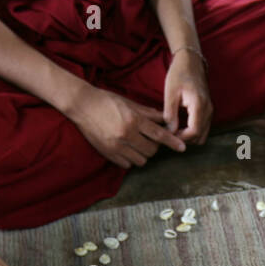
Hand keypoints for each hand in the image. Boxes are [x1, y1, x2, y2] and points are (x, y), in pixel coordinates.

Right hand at [69, 85, 185, 168]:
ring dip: (143, 154)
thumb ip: (148, 113)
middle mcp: (126, 135)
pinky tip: (127, 150)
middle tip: (150, 139)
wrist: (82, 105)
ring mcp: (117, 146)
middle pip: (151, 150)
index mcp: (133, 120)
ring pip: (141, 160)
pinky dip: (130, 159)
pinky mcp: (108, 153)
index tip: (182, 147)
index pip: (159, 135)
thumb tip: (164, 119)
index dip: (172, 142)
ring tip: (137, 144)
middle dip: (154, 147)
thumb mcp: (129, 103)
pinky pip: (127, 164)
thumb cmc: (106, 101)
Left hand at [163, 48, 211, 144]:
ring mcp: (210, 111)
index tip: (168, 134)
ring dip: (189, 137)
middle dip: (185, 139)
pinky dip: (193, 132)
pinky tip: (181, 126)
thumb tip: (170, 132)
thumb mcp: (170, 93)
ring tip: (175, 130)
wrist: (191, 61)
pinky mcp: (209, 111)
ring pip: (203, 135)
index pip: (194, 131)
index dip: (181, 137)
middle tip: (170, 133)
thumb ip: (170, 114)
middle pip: (200, 136)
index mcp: (199, 104)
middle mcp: (208, 110)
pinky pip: (203, 128)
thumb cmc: (179, 73)